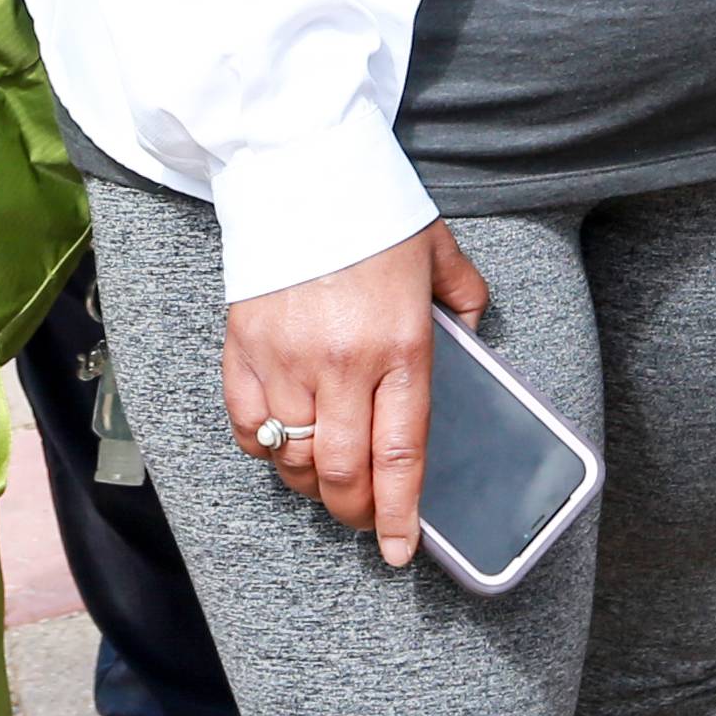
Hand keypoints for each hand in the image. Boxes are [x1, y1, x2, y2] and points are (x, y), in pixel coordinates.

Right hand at [219, 220, 493, 562]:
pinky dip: (267, 449)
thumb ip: (465, 297)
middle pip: (342, 475)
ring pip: (294, 460)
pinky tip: (286, 443)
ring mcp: (284, 360)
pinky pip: (248, 427)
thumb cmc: (373, 208)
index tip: (401, 551)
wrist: (296, 163)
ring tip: (330, 479)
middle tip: (366, 519)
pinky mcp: (241, 348)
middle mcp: (341, 364)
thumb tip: (474, 335)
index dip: (400, 514)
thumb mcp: (439, 251)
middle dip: (355, 513)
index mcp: (399, 346)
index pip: (400, 456)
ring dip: (313, 483)